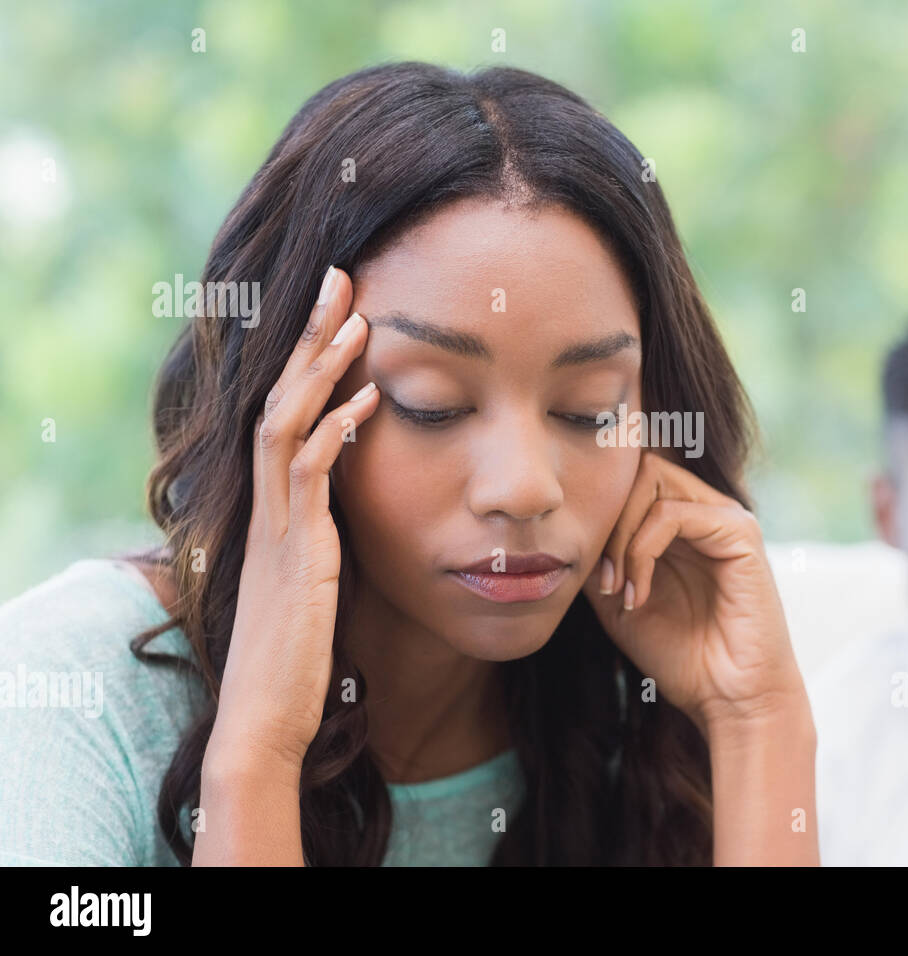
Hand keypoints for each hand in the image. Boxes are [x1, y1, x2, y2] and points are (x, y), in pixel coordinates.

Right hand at [207, 266, 379, 771]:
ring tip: (356, 317)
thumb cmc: (300, 658)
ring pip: (288, 423)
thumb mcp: (321, 583)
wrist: (268, 717)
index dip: (311, 359)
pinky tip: (369, 399)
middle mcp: (273, 505)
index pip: (289, 411)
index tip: (343, 309)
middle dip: (312, 337)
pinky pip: (310, 477)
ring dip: (321, 368)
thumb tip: (360, 514)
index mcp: (282, 508)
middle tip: (341, 276)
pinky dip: (336, 432)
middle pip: (282, 399)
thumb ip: (333, 541)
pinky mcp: (297, 554)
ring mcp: (280, 526)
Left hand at [581, 452, 807, 734]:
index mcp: (681, 523)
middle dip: (607, 521)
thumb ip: (597, 558)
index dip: (599, 516)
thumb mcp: (617, 600)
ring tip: (619, 590)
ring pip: (650, 481)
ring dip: (620, 538)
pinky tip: (638, 595)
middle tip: (603, 581)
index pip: (629, 480)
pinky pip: (671, 514)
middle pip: (637, 469)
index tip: (590, 577)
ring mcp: (725, 516)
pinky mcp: (739, 530)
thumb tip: (563, 524)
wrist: (728, 698)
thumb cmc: (679, 656)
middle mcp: (705, 510)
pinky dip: (642, 551)